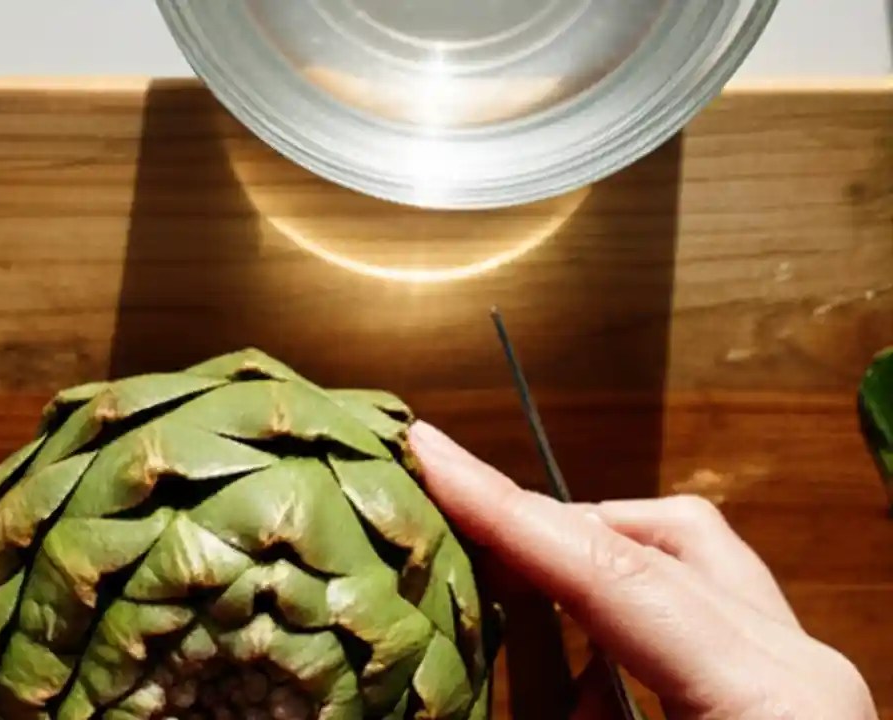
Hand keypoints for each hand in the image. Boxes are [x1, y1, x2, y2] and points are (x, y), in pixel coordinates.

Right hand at [409, 421, 876, 719]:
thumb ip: (551, 717)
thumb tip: (460, 691)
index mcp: (768, 699)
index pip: (612, 570)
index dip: (507, 509)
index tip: (428, 452)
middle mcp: (796, 666)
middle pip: (652, 539)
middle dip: (540, 522)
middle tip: (448, 516)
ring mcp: (801, 676)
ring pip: (685, 559)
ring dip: (585, 559)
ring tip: (504, 589)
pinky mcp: (788, 695)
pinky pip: (696, 614)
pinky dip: (622, 617)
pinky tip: (573, 671)